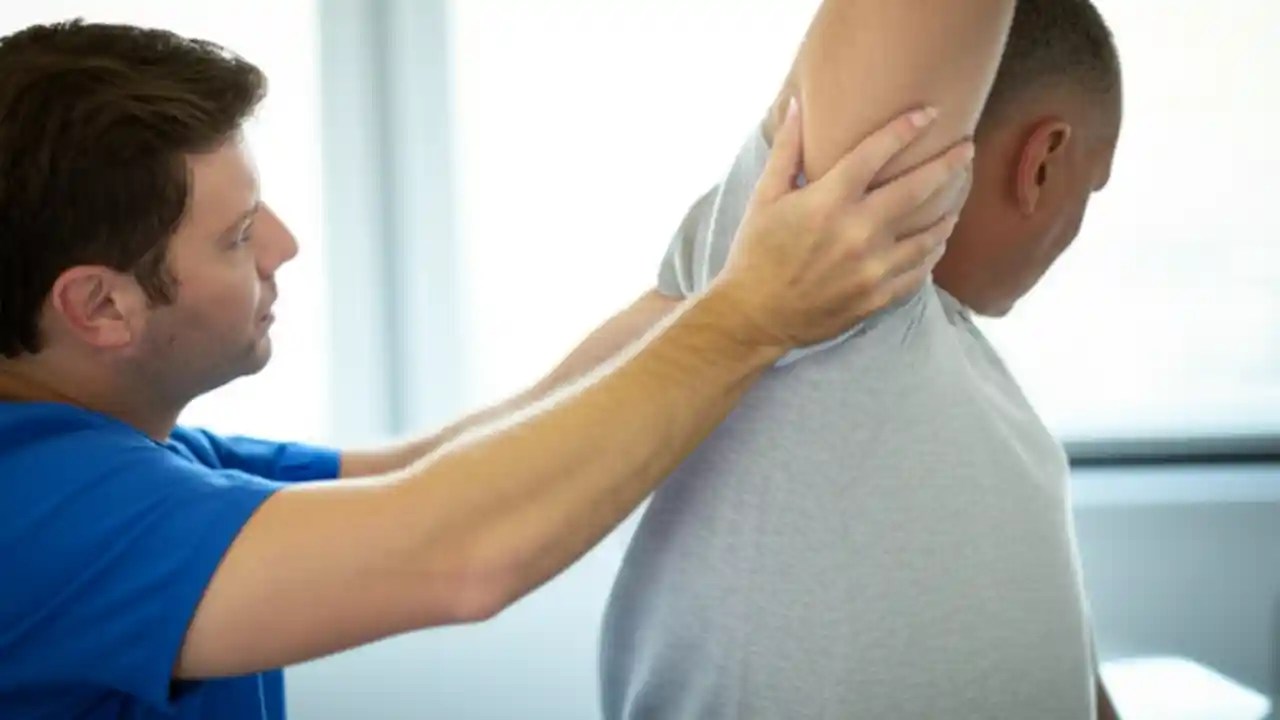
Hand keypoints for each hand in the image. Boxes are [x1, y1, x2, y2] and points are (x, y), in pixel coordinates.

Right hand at [711, 99, 973, 350]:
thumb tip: (796, 105)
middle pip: (917, 189)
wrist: (754, 317)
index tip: (930, 113)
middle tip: (966, 149)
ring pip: (928, 234)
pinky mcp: (877, 296)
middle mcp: (857, 232)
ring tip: (959, 195)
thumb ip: (786, 151)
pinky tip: (938, 239)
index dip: (907, 128)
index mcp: (828, 201)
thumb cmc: (755, 253)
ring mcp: (872, 267)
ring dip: (948, 211)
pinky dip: (933, 251)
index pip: (877, 153)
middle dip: (947, 165)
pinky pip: (919, 270)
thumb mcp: (763, 198)